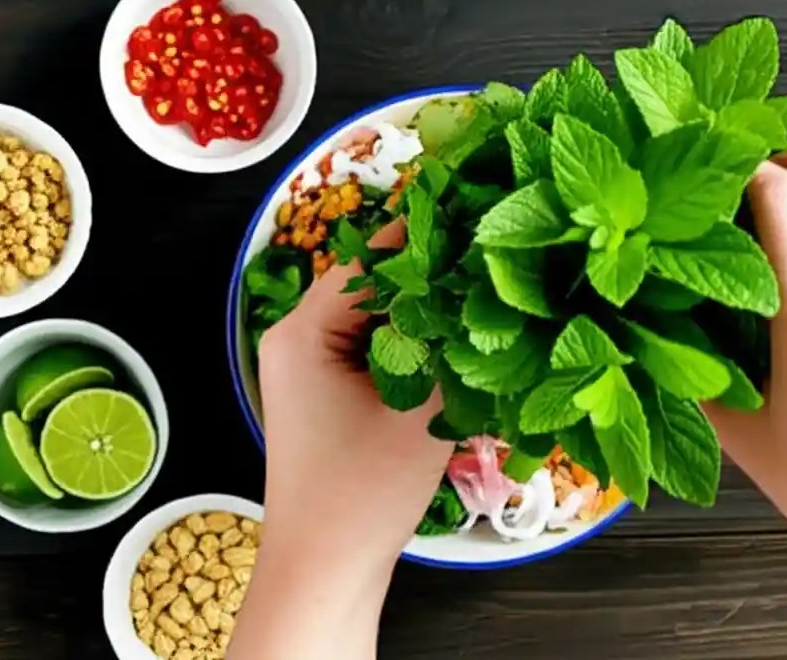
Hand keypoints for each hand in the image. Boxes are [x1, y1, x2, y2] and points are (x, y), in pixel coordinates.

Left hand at [231, 225, 449, 659]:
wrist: (324, 570)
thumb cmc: (362, 495)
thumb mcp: (421, 413)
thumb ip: (453, 346)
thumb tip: (491, 290)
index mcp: (301, 331)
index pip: (368, 258)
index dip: (425, 235)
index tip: (480, 216)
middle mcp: (294, 338)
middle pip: (370, 282)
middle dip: (428, 272)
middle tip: (491, 255)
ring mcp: (308, 366)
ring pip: (375, 315)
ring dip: (422, 308)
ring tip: (482, 291)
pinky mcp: (326, 391)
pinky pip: (372, 346)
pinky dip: (410, 341)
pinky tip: (455, 340)